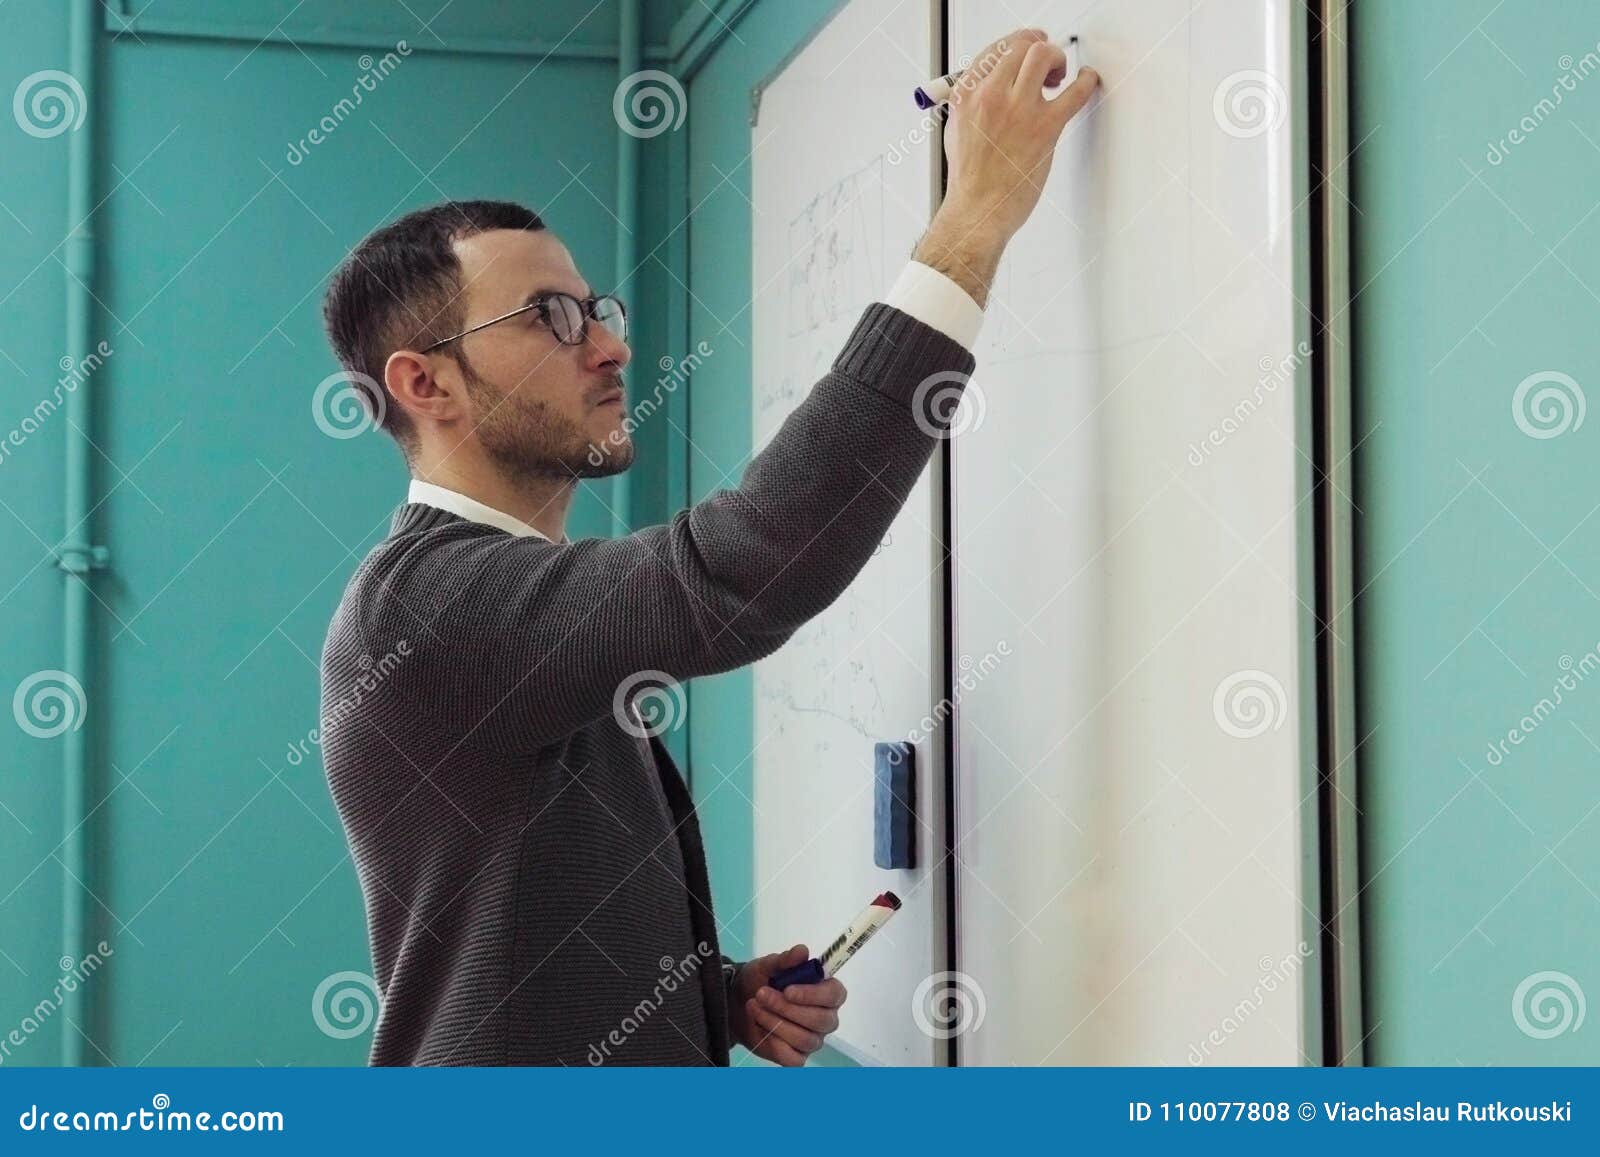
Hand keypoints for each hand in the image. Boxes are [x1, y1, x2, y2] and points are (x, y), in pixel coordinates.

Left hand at [727, 944, 846, 1065]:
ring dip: (775, 1022)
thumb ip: (785, 960)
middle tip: (761, 994)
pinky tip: (760, 1028)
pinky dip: (775, 1044)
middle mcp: (825, 1018)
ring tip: (754, 1007)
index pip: (835, 995)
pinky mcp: (797, 1057)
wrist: (737, 1004)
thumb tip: (802, 951)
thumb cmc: (760, 981)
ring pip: (805, 1039)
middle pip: (821, 1020)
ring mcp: (813, 1040)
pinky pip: (794, 1059)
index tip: (788, 989)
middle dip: (787, 1008)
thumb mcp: (768, 966)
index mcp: (826, 992)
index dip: (813, 994)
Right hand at [913, 29, 1099, 305]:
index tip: (1026, 51)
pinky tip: (1087, 81)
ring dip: (1057, 58)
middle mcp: (990, 96)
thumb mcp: (958, 131)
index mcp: (966, 96)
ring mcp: (1019, 110)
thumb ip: (974, 104)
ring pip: (1044, 55)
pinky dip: (1087, 81)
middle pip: (1021, 45)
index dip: (1016, 45)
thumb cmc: (970, 181)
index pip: (994, 49)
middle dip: (1038, 48)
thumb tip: (993, 89)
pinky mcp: (1044, 128)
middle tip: (1047, 66)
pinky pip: (1075, 92)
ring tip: (1059, 76)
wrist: (977, 211)